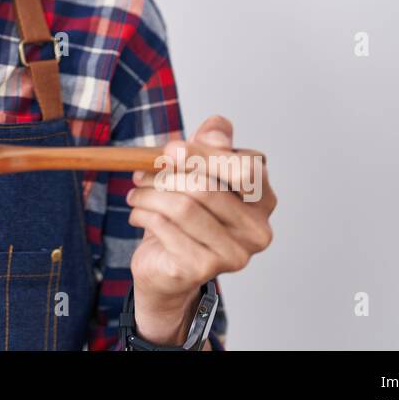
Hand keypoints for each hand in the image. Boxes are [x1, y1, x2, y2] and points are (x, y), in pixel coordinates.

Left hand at [126, 115, 275, 337]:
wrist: (167, 263)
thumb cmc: (187, 211)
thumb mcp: (198, 170)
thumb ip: (211, 144)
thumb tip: (217, 130)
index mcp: (263, 198)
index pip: (243, 168)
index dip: (203, 155)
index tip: (169, 150)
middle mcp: (258, 230)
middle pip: (207, 188)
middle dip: (165, 175)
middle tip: (140, 173)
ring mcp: (235, 254)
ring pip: (183, 207)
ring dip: (148, 195)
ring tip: (135, 193)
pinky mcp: (204, 269)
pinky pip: (166, 228)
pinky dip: (143, 215)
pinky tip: (137, 214)